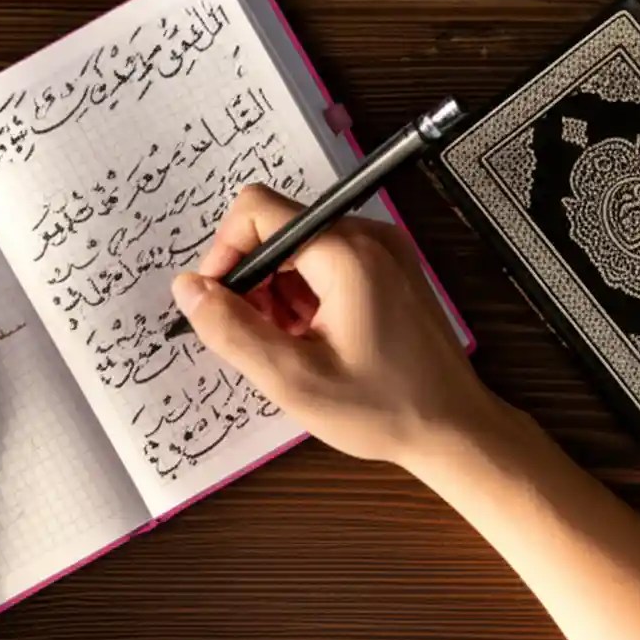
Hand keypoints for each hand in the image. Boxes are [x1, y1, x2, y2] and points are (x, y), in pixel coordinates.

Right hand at [171, 185, 519, 465]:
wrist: (453, 428)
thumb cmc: (381, 409)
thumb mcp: (292, 379)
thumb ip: (231, 329)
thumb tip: (187, 289)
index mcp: (347, 254)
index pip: (258, 211)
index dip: (225, 253)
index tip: (218, 303)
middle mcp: (368, 236)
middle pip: (278, 229)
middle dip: (254, 280)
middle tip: (261, 337)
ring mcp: (384, 249)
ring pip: (300, 247)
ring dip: (279, 291)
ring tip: (292, 345)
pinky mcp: (391, 267)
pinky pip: (327, 261)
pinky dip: (307, 294)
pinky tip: (315, 339)